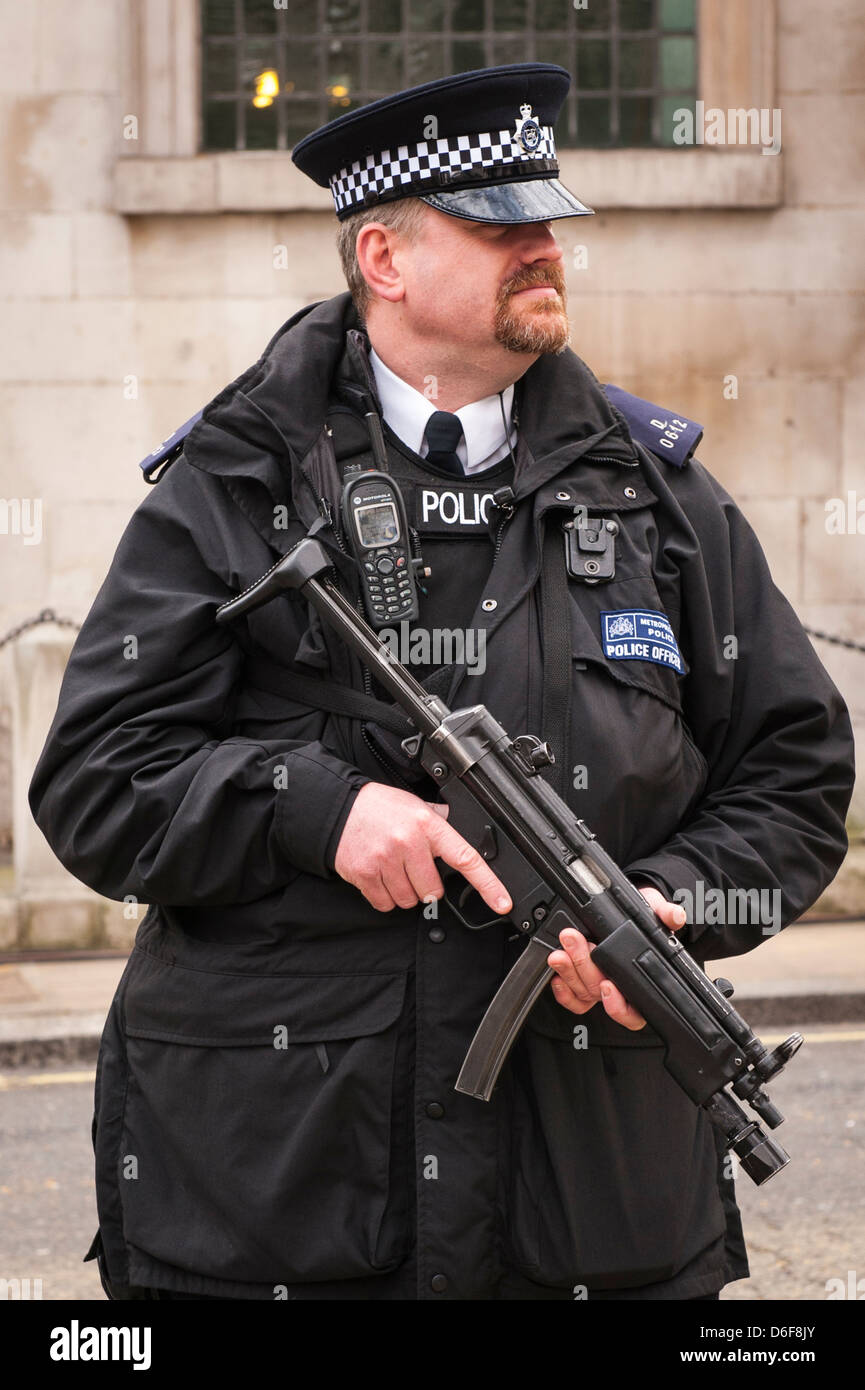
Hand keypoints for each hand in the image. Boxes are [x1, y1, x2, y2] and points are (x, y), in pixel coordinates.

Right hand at [334, 782, 512, 915]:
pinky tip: (380, 876)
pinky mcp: (365, 875)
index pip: (465, 858)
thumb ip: (441, 821)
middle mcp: (408, 843)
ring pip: (410, 901)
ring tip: (394, 869)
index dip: (487, 884)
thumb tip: (468, 830)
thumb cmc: (380, 807)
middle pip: (433, 891)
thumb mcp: (416, 806)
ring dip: (405, 892)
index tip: (502, 902)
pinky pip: (386, 904)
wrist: (338, 807)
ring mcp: (385, 860)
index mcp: (427, 825)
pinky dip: (385, 897)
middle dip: (425, 884)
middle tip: (412, 866)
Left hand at [547, 885, 686, 1030]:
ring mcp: (597, 986)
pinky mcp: (580, 980)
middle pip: (598, 993)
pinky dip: (561, 988)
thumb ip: (667, 914)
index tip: (608, 985)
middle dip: (583, 967)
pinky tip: (556, 972)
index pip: (634, 1012)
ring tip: (561, 950)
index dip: (619, 1006)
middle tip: (575, 941)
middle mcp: (619, 989)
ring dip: (568, 971)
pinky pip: (570, 996)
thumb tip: (674, 916)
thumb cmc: (646, 920)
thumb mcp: (657, 912)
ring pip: (581, 992)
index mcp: (642, 983)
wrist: (629, 912)